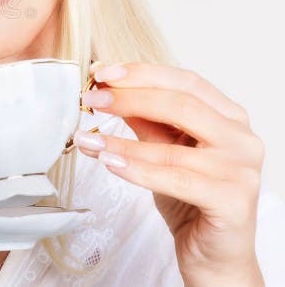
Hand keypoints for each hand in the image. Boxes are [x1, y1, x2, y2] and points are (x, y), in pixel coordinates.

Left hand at [74, 61, 264, 286]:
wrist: (213, 254)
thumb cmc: (189, 198)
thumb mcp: (162, 148)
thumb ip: (143, 119)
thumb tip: (106, 88)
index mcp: (230, 116)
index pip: (185, 81)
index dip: (140, 73)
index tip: (101, 73)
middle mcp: (242, 138)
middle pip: (180, 104)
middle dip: (128, 98)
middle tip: (91, 99)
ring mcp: (242, 169)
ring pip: (172, 146)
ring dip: (120, 140)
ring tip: (86, 137)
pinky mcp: (233, 200)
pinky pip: (176, 179)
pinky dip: (137, 169)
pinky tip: (108, 162)